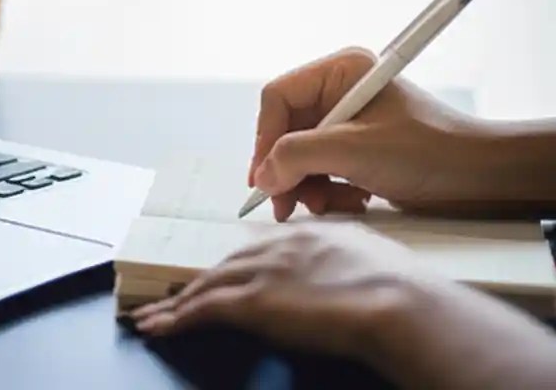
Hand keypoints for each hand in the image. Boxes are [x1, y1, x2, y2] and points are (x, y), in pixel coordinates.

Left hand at [131, 224, 555, 389]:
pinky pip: (201, 310)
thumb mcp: (378, 261)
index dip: (242, 264)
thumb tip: (355, 276)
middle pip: (228, 263)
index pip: (263, 248)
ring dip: (177, 302)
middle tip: (179, 294)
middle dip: (202, 280)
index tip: (228, 275)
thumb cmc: (408, 293)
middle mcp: (280, 246)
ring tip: (151, 315)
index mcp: (312, 234)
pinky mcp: (251, 301)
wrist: (402, 303)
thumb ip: (355, 262)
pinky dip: (174, 319)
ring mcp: (263, 272)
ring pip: (207, 285)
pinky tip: (155, 325)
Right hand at [249, 46, 490, 220]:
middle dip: (287, 169)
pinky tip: (350, 201)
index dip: (265, 137)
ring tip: (325, 205)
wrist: (480, 177)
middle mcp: (340, 92)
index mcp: (340, 72)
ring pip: (300, 154)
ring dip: (308, 185)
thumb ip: (298, 156)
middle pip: (286, 130)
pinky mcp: (357, 149)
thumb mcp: (355, 150)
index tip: (264, 177)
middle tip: (285, 203)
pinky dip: (327, 191)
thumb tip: (262, 176)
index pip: (278, 98)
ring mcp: (348, 122)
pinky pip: (321, 169)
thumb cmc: (430, 150)